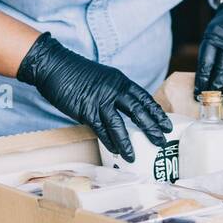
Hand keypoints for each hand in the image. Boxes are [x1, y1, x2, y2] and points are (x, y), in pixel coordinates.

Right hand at [17, 33, 170, 162]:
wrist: (55, 66)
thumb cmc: (78, 73)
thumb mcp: (104, 78)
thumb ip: (116, 92)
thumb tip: (127, 109)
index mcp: (120, 81)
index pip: (144, 98)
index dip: (157, 113)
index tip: (167, 125)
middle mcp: (114, 90)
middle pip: (138, 111)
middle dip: (151, 128)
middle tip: (162, 141)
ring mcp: (100, 100)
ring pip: (119, 125)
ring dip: (128, 142)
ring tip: (135, 156)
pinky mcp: (86, 110)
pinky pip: (101, 129)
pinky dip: (109, 141)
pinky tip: (116, 151)